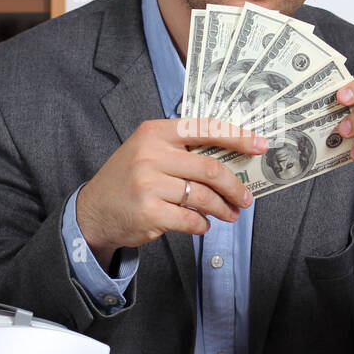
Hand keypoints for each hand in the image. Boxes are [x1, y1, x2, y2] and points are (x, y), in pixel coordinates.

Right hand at [76, 118, 266, 268]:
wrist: (93, 210)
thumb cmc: (129, 179)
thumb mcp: (148, 151)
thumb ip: (183, 150)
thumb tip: (231, 157)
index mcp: (155, 132)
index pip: (205, 129)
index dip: (237, 137)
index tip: (260, 145)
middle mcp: (151, 154)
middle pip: (210, 168)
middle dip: (234, 186)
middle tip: (245, 198)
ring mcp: (149, 184)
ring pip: (203, 196)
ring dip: (223, 208)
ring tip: (230, 214)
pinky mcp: (149, 212)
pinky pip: (191, 219)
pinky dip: (203, 224)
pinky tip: (203, 224)